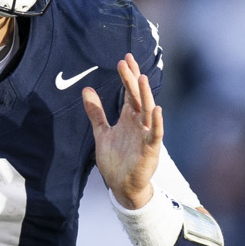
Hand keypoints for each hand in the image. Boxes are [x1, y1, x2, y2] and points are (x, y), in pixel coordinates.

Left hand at [82, 54, 161, 210]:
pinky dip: (157, 122)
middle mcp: (139, 124)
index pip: (130, 92)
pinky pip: (156, 134)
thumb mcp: (102, 133)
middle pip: (138, 97)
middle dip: (132, 79)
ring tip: (142, 78)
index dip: (127, 76)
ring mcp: (146, 135)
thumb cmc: (116, 161)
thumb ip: (96, 113)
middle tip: (126, 62)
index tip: (124, 59)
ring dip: (146, 95)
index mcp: (129, 118)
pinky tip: (157, 109)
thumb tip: (86, 90)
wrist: (122, 186)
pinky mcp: (150, 150)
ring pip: (148, 111)